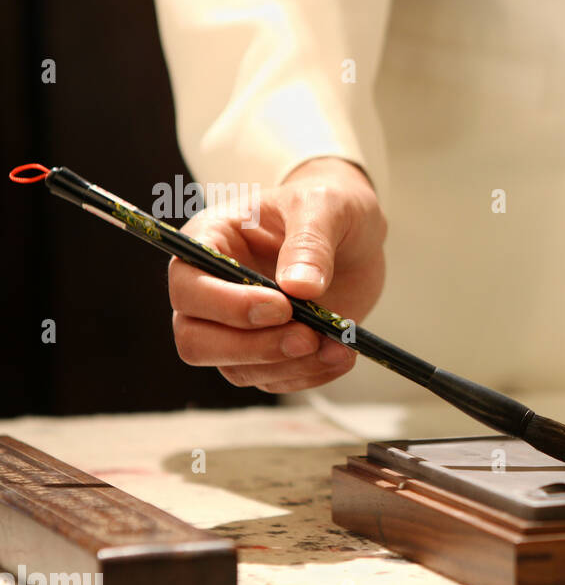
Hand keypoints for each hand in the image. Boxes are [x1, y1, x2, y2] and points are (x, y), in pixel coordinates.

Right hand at [169, 157, 386, 392]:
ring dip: (288, 366)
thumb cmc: (328, 205)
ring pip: (236, 369)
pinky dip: (308, 375)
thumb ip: (310, 243)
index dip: (228, 306)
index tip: (283, 306)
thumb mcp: (324, 206)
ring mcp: (236, 326)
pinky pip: (273, 379)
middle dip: (251, 349)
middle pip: (196, 340)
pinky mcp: (268, 350)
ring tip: (338, 345)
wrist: (355, 233)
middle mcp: (212, 290)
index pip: (188, 287)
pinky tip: (341, 354)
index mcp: (208, 243)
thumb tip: (300, 288)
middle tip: (308, 337)